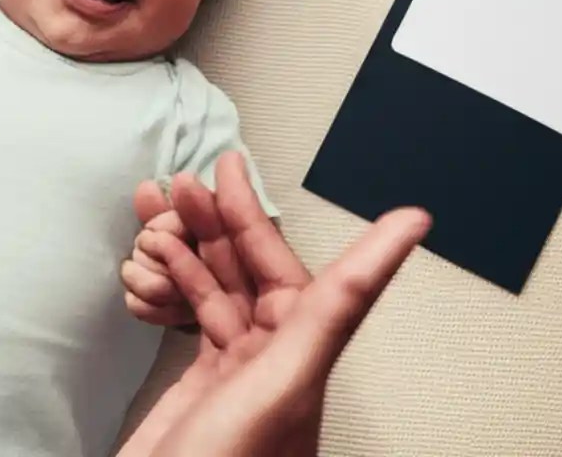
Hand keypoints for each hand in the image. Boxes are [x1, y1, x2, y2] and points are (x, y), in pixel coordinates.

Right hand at [124, 152, 430, 456]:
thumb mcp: (286, 378)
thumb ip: (341, 300)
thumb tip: (409, 227)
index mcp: (299, 352)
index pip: (280, 263)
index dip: (251, 213)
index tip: (231, 170)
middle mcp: (271, 359)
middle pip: (242, 269)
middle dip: (210, 221)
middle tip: (181, 182)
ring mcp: (233, 374)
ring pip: (213, 290)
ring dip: (184, 248)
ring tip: (155, 211)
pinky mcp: (199, 390)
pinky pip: (189, 321)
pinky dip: (168, 289)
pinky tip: (151, 270)